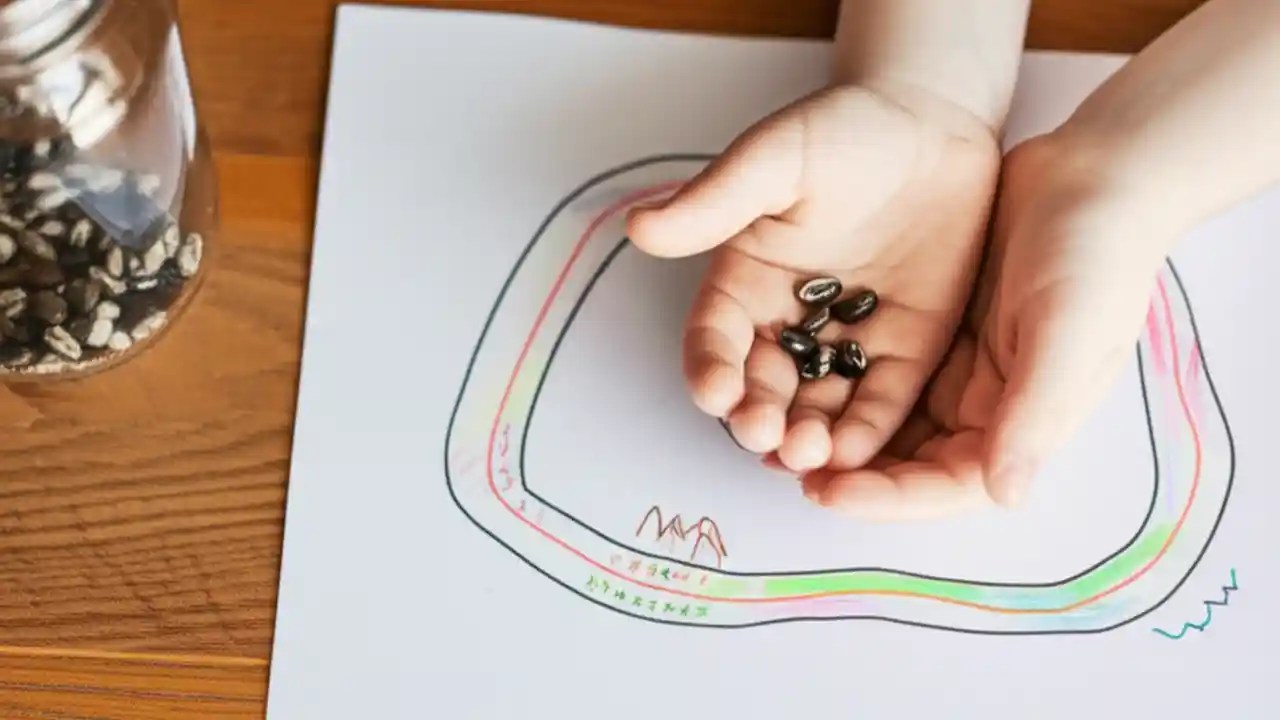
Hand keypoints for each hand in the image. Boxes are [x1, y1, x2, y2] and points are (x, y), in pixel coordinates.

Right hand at [626, 82, 999, 473]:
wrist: (934, 119)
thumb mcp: (773, 159)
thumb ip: (714, 201)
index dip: (710, 367)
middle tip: (765, 436)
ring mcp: (849, 339)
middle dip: (758, 416)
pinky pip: (883, 397)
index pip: (717, 337)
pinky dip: (866, 429)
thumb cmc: (843, 130)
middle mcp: (791, 320)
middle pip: (764, 384)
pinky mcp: (907, 347)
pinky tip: (856, 452)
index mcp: (747, 281)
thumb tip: (640, 229)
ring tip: (809, 455)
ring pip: (819, 403)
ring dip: (807, 437)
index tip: (714, 392)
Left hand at [800, 132, 1178, 518]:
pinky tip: (793, 374)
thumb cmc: (1095, 254)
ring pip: (887, 422)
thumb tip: (1005, 496)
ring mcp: (959, 370)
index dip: (889, 498)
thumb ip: (1035, 411)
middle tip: (783, 464)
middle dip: (850, 474)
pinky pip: (879, 369)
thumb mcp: (1068, 331)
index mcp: (1023, 423)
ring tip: (774, 431)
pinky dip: (841, 378)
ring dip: (837, 432)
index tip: (828, 493)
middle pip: (909, 464)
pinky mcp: (935, 330)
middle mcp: (987, 408)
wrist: (1094, 173)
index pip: (948, 486)